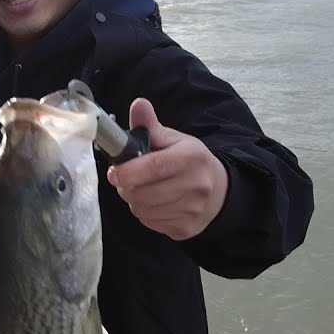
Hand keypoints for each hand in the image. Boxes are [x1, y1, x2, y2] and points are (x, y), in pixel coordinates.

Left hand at [106, 98, 228, 240]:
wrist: (219, 191)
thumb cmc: (189, 162)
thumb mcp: (174, 140)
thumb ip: (151, 126)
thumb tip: (138, 104)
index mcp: (192, 157)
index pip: (153, 167)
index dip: (128, 171)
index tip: (115, 172)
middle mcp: (196, 185)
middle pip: (143, 193)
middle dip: (126, 187)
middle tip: (127, 180)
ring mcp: (192, 210)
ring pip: (143, 211)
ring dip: (135, 201)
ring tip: (142, 190)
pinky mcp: (186, 228)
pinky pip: (151, 223)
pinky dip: (145, 214)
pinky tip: (153, 203)